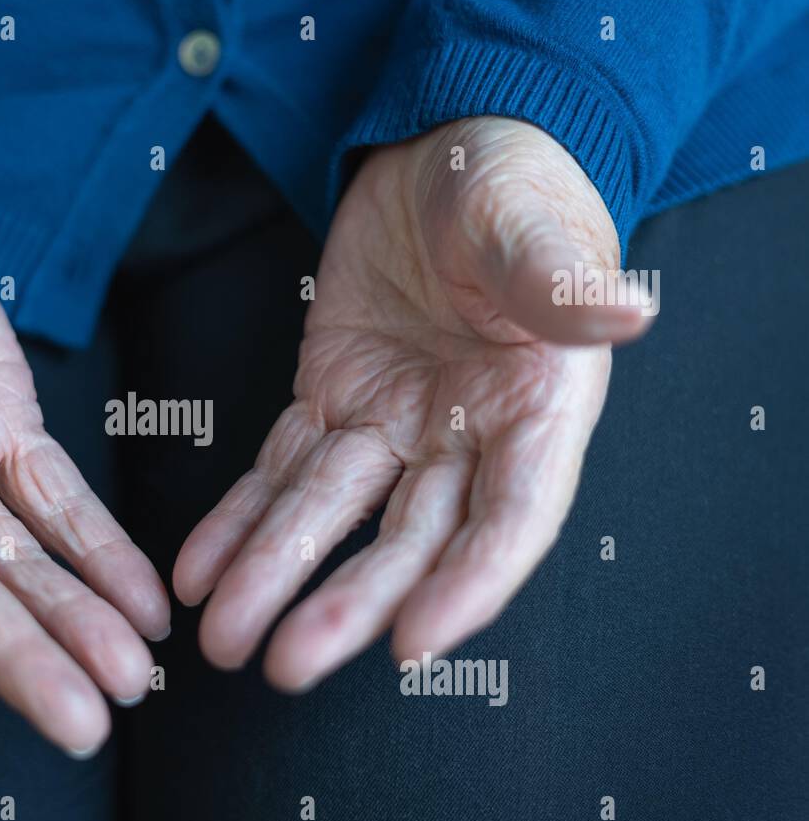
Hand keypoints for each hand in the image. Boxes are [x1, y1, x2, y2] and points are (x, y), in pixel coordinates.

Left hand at [174, 117, 651, 689]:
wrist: (441, 156)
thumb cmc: (509, 186)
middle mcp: (464, 437)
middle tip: (288, 663)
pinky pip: (278, 471)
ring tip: (223, 638)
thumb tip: (620, 314)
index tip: (414, 643)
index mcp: (537, 410)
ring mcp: (390, 426)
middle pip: (404, 540)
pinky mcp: (329, 400)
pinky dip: (238, 521)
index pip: (509, 517)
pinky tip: (200, 573)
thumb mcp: (532, 223)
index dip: (467, 585)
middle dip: (346, 604)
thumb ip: (560, 279)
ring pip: (329, 516)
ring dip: (274, 576)